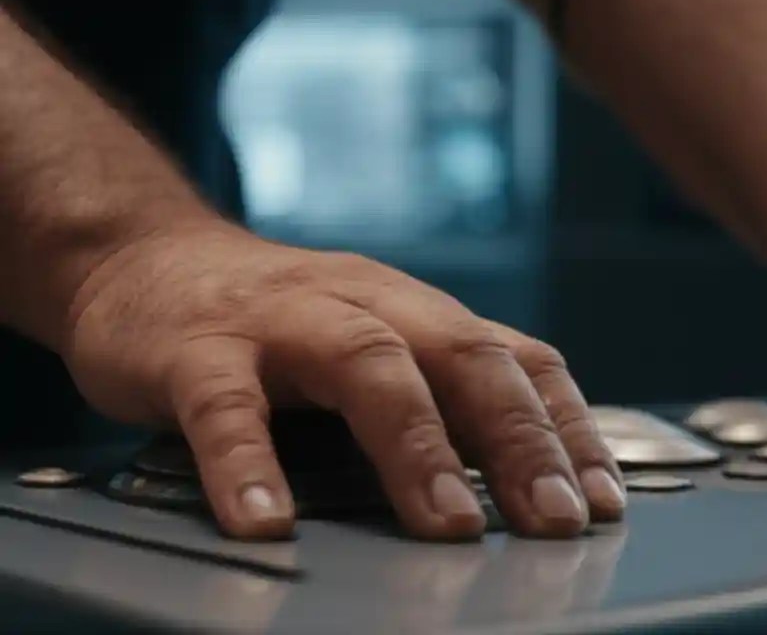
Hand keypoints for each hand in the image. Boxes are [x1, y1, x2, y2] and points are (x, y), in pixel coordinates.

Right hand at [63, 226, 624, 539]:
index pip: (516, 359)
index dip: (567, 426)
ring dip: (418, 447)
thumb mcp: (378, 343)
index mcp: (418, 312)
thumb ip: (442, 397)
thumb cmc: (281, 322)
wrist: (145, 261)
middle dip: (520, 438)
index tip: (602, 500)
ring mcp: (282, 320)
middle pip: (462, 356)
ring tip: (451, 525)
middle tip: (556, 518)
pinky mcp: (195, 349)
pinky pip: (225, 405)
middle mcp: (366, 304)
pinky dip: (250, 463)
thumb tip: (529, 481)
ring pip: (365, 365)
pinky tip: (269, 523)